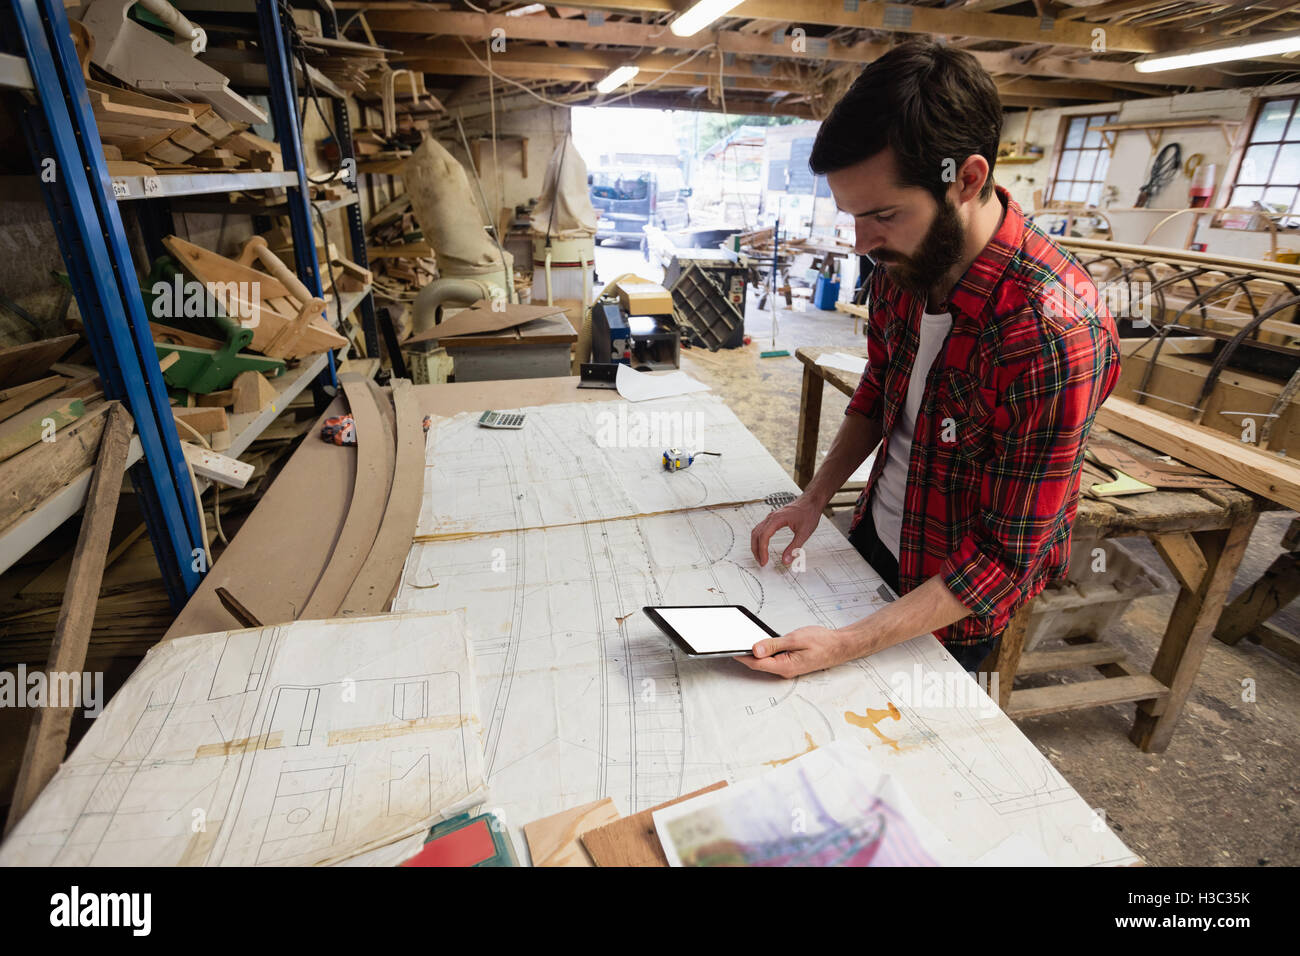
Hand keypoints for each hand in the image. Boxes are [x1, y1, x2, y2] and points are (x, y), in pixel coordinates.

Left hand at [737, 625, 865, 677]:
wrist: (840, 645)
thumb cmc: (823, 642)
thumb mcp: (796, 639)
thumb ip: (774, 644)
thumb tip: (755, 649)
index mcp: (785, 666)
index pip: (756, 663)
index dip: (742, 656)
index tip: (730, 648)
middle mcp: (785, 670)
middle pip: (758, 664)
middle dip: (745, 654)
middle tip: (733, 642)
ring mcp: (787, 668)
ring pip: (765, 661)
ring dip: (755, 652)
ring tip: (744, 640)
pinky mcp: (790, 663)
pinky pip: (773, 659)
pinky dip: (765, 651)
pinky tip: (761, 642)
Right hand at [750, 496, 822, 566]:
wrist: (811, 501)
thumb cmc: (808, 512)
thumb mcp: (804, 533)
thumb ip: (794, 548)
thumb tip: (786, 560)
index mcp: (777, 519)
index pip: (763, 536)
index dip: (762, 551)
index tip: (764, 561)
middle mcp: (771, 517)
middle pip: (756, 534)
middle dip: (756, 550)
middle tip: (761, 562)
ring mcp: (771, 517)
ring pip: (756, 531)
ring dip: (756, 545)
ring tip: (760, 556)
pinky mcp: (773, 518)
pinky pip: (760, 529)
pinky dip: (759, 539)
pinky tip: (762, 545)